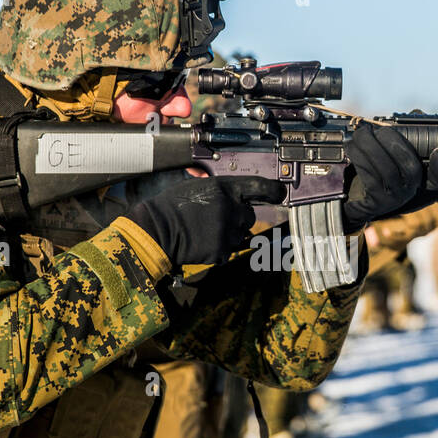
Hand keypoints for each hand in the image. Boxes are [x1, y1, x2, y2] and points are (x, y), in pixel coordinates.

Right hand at [123, 176, 285, 266]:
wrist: (156, 230)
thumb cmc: (173, 207)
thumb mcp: (198, 186)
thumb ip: (222, 191)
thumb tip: (242, 197)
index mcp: (223, 188)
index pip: (259, 186)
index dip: (273, 190)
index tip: (280, 193)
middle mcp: (229, 207)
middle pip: (249, 216)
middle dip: (238, 219)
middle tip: (215, 220)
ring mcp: (226, 230)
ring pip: (240, 235)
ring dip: (228, 235)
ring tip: (204, 231)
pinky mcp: (222, 250)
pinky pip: (230, 250)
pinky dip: (219, 249)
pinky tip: (202, 242)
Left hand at [342, 125, 437, 230]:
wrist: (351, 195)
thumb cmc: (374, 167)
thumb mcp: (391, 150)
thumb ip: (407, 134)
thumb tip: (417, 114)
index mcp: (421, 177)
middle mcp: (412, 191)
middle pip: (412, 169)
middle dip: (394, 143)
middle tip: (376, 129)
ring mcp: (395, 199)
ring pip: (388, 171)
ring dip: (370, 147)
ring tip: (359, 134)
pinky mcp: (377, 204)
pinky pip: (371, 180)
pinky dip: (360, 159)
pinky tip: (351, 148)